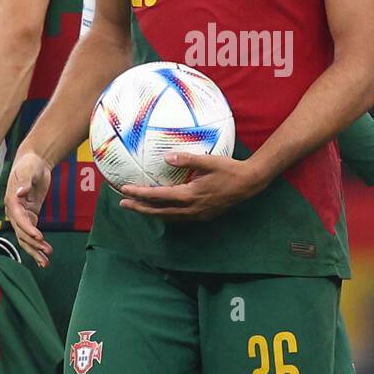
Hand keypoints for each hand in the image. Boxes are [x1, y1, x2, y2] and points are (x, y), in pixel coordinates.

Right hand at [4, 150, 52, 266]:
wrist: (34, 161)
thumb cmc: (29, 164)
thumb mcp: (28, 170)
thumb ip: (25, 182)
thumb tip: (21, 192)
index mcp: (11, 201)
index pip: (19, 219)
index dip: (28, 229)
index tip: (39, 237)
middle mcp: (14, 211)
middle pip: (21, 232)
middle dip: (33, 243)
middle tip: (47, 252)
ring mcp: (22, 215)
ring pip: (25, 237)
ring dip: (35, 250)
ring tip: (46, 261)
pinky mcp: (30, 215)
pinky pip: (31, 233)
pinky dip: (36, 244)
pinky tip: (44, 254)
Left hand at [118, 152, 261, 220]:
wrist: (250, 183)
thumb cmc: (229, 169)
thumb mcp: (208, 161)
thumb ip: (187, 159)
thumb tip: (166, 156)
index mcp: (190, 195)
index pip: (159, 197)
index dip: (140, 194)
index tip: (124, 191)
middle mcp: (191, 209)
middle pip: (159, 212)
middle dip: (140, 208)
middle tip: (123, 203)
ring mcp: (198, 214)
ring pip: (168, 217)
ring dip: (151, 212)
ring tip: (137, 206)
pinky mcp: (203, 215)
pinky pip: (179, 217)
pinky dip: (165, 213)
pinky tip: (161, 208)